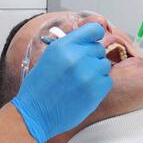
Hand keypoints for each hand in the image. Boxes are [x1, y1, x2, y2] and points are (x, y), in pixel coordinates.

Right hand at [10, 22, 111, 142]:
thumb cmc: (40, 86)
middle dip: (91, 57)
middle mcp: (77, 57)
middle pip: (99, 49)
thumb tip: (89, 40)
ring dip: (96, 71)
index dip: (95, 36)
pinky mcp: (96, 90)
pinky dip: (99, 85)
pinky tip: (84, 90)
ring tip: (80, 81)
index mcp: (63, 46)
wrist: (35, 113)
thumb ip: (70, 46)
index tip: (92, 41)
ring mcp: (88, 74)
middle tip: (79, 69)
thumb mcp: (50, 56)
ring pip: (104, 65)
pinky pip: (107, 80)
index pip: (94, 29)